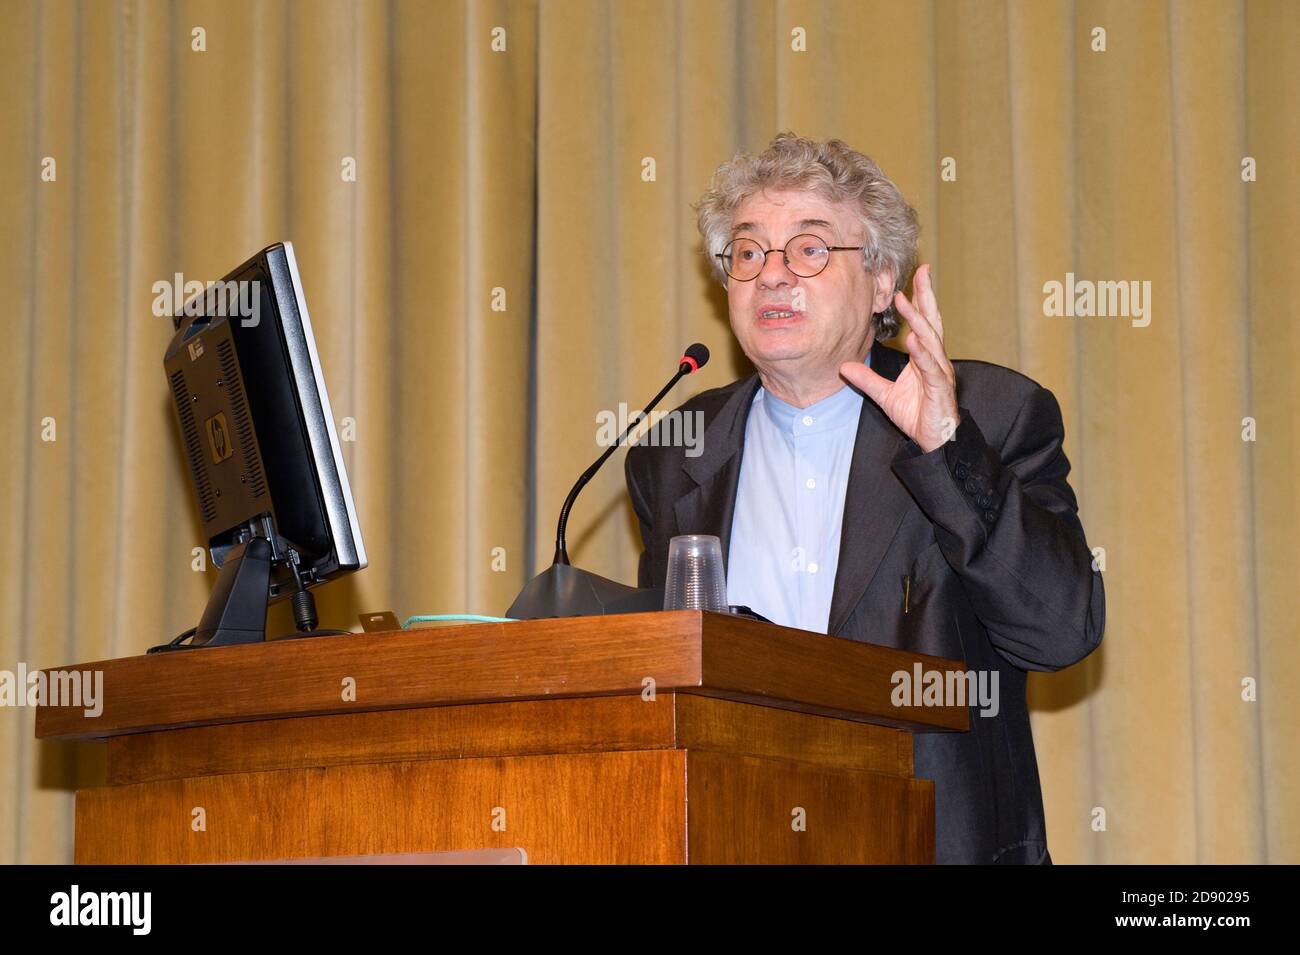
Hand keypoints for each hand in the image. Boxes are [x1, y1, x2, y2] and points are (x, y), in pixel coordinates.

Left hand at [839, 264, 959, 452]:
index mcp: (925, 357)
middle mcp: (936, 359)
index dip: (920, 299)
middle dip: (927, 295)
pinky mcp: (940, 388)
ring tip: (905, 301)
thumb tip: (844, 367)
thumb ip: (867, 380)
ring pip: (931, 340)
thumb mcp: (885, 396)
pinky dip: (923, 353)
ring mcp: (939, 372)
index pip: (924, 322)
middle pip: (932, 321)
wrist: (935, 441)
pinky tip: (914, 340)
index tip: (915, 276)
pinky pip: (931, 368)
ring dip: (918, 320)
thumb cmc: (919, 415)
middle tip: (922, 271)